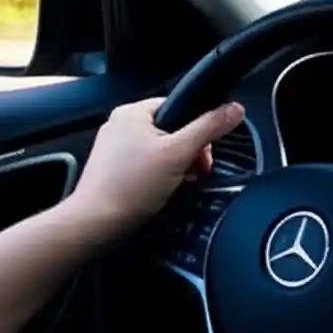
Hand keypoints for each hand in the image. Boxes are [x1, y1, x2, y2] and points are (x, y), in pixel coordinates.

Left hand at [69, 97, 244, 227]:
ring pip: (160, 149)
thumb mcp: (179, 153)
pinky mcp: (110, 169)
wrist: (95, 224)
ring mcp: (112, 148)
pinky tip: (163, 191)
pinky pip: (145, 164)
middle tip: (196, 174)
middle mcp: (120, 124)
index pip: (179, 107)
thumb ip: (209, 128)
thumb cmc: (134, 184)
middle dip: (189, 152)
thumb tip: (236, 108)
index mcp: (133, 111)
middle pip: (171, 130)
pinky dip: (159, 175)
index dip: (199, 128)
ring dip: (177, 166)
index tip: (206, 155)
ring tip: (180, 185)